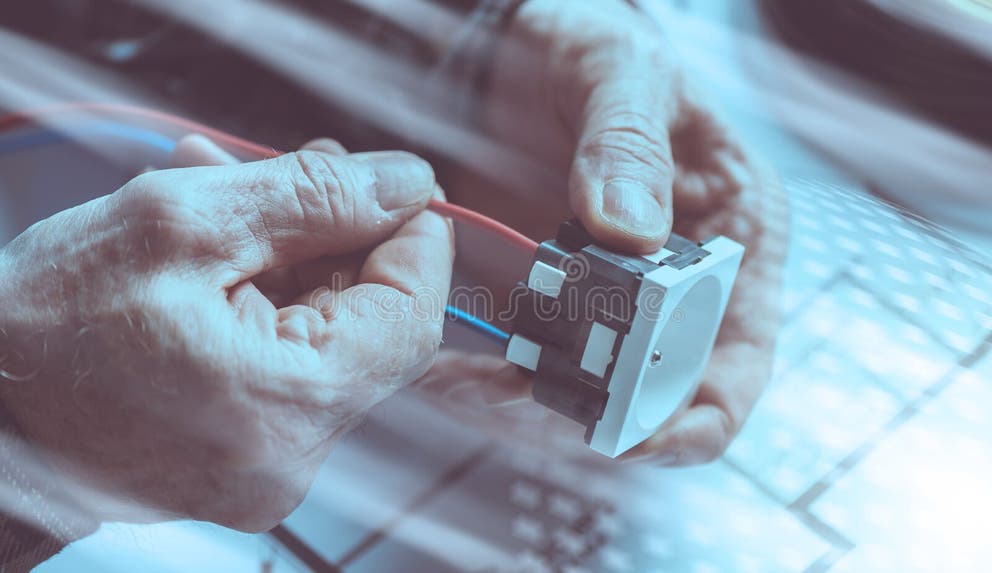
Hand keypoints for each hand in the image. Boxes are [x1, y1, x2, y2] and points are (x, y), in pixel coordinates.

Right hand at [0, 137, 452, 530]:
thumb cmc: (42, 330)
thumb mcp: (181, 225)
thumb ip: (311, 199)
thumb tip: (404, 184)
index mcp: (289, 407)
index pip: (412, 317)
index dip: (414, 240)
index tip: (392, 187)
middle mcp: (290, 457)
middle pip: (368, 326)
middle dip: (341, 236)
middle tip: (304, 173)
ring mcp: (265, 465)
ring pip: (323, 339)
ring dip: (294, 259)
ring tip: (235, 197)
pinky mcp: (240, 459)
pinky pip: (285, 368)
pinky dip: (265, 303)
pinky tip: (224, 254)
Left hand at [423, 0, 787, 463]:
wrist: (509, 45)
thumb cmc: (587, 43)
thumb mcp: (620, 72)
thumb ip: (630, 144)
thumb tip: (632, 234)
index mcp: (732, 237)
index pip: (738, 360)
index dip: (696, 418)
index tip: (632, 436)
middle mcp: (677, 286)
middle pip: (654, 395)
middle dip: (591, 414)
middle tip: (522, 397)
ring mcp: (608, 301)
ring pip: (581, 394)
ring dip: (525, 407)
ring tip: (468, 384)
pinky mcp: (545, 302)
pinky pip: (520, 367)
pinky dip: (484, 382)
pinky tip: (445, 371)